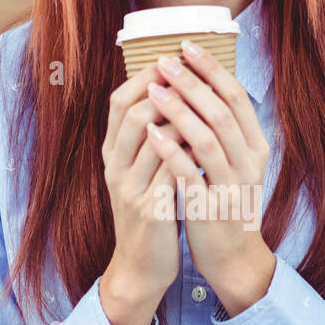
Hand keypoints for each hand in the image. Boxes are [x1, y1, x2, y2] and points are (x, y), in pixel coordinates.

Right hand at [102, 59, 188, 294]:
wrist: (142, 266)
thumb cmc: (150, 212)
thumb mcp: (142, 173)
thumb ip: (150, 140)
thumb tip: (176, 97)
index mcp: (111, 155)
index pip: (118, 101)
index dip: (145, 76)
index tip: (174, 58)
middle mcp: (115, 168)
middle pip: (133, 112)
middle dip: (166, 88)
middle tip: (194, 71)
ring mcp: (130, 189)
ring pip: (153, 137)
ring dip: (183, 114)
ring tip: (208, 97)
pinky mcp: (150, 209)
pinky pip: (172, 170)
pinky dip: (192, 151)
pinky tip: (213, 140)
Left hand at [145, 43, 273, 299]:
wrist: (233, 258)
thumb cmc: (227, 204)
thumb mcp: (236, 165)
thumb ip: (225, 131)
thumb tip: (203, 84)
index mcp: (256, 148)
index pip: (237, 98)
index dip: (213, 69)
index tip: (188, 46)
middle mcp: (249, 163)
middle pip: (222, 112)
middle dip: (192, 82)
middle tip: (166, 60)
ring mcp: (231, 187)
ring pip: (207, 139)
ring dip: (179, 110)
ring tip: (155, 89)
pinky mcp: (210, 208)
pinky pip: (189, 173)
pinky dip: (170, 150)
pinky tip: (151, 133)